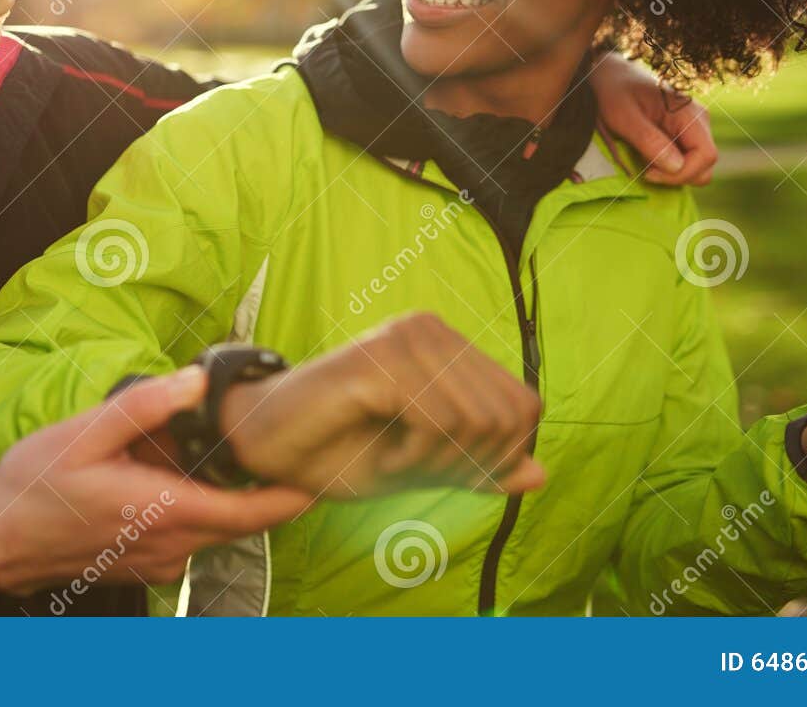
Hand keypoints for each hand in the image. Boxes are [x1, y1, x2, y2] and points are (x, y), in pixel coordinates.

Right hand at [0, 368, 312, 593]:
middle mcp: (171, 545)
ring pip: (215, 530)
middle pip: (242, 522)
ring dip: (225, 496)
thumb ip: (144, 405)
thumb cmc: (34, 486)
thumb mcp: (84, 433)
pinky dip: (196, 509)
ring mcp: (159, 561)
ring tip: (219, 451)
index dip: (293, 496)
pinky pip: (189, 538)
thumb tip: (195, 380)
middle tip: (275, 444)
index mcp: (165, 510)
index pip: (252, 513)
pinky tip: (171, 476)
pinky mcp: (145, 567)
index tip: (321, 472)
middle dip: (265, 488)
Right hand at [220, 312, 545, 499]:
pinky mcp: (379, 358)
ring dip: (435, 464)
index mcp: (449, 347)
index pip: (524, 407)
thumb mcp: (422, 466)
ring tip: (391, 463)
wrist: (265, 446)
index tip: (448, 475)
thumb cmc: (341, 451)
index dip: (500, 458)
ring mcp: (405, 338)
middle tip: (414, 473)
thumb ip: (479, 465)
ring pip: (473, 420)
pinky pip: (434, 421)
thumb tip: (541, 474)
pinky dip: (412, 458)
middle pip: (504, 416)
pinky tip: (380, 458)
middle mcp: (432, 330)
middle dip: (467, 465)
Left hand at [589, 52, 716, 185]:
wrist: (610, 76)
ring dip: (673, 174)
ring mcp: (693, 128)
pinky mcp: (683, 135)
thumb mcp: (624, 117)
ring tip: (644, 163)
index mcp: (690, 113)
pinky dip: (669, 168)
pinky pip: (686, 161)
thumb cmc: (614, 93)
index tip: (649, 174)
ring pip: (697, 167)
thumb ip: (649, 140)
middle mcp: (699, 121)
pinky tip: (647, 158)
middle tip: (645, 171)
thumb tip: (676, 166)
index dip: (682, 173)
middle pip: (706, 166)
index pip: (707, 155)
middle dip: (678, 177)